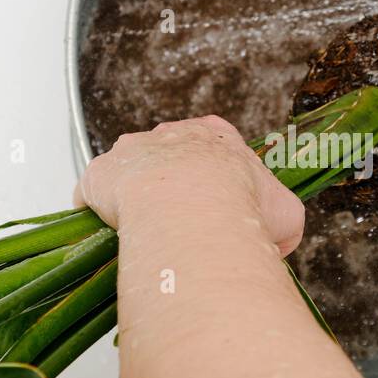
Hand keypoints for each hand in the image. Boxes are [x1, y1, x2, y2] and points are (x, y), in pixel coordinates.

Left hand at [75, 115, 304, 255]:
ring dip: (134, 200)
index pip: (214, 144)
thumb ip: (281, 224)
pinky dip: (98, 217)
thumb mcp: (285, 216)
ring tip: (145, 235)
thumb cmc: (240, 206)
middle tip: (182, 224)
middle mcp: (171, 135)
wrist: (192, 209)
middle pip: (168, 157)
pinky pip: (92, 196)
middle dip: (172, 187)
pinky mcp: (100, 174)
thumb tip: (274, 242)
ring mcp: (132, 150)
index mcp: (216, 136)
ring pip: (129, 173)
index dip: (216, 175)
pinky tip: (109, 240)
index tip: (218, 200)